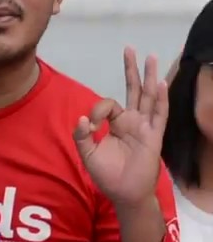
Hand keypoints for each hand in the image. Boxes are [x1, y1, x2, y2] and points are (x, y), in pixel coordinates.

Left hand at [74, 47, 168, 206]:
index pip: (107, 105)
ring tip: (151, 56)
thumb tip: (82, 118)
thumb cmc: (108, 175)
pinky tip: (160, 83)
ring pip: (148, 96)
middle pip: (133, 90)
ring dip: (149, 76)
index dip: (96, 111)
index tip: (90, 124)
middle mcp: (132, 121)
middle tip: (129, 49)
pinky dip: (159, 99)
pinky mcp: (154, 136)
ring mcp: (145, 127)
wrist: (124, 193)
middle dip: (131, 70)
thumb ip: (82, 136)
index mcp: (116, 124)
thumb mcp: (88, 154)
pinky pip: (159, 114)